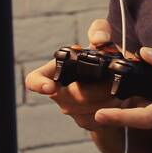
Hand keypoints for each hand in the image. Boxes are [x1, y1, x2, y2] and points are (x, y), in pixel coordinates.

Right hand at [24, 18, 143, 133]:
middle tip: (112, 83)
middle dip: (95, 91)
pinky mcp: (85, 122)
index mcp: (56, 70)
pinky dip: (110, 111)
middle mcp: (58, 92)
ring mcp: (71, 109)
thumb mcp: (101, 41)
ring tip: (117, 90)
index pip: (34, 80)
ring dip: (105, 101)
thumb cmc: (102, 59)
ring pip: (86, 110)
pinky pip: (96, 120)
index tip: (50, 87)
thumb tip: (99, 39)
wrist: (117, 82)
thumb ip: (100, 30)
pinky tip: (117, 100)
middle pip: (72, 98)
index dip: (38, 84)